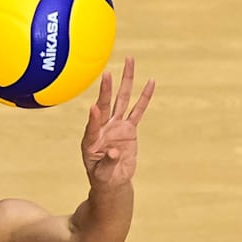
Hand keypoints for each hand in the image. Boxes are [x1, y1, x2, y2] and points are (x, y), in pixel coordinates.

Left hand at [80, 57, 155, 190]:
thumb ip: (107, 162)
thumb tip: (114, 152)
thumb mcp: (102, 174)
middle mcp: (103, 127)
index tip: (94, 108)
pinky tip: (151, 82)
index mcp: (91, 139)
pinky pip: (139, 110)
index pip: (92, 126)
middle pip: (105, 104)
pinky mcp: (129, 128)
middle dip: (106, 89)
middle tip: (106, 73)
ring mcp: (117, 125)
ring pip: (122, 100)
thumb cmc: (102, 177)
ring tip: (129, 61)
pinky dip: (145, 97)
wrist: (112, 180)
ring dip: (126, 81)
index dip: (93, 119)